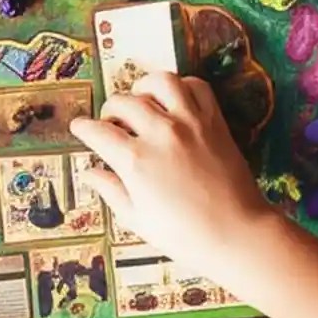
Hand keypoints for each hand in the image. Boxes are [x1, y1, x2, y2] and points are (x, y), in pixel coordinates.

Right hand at [70, 73, 272, 266]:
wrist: (237, 234)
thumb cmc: (186, 235)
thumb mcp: (138, 220)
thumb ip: (111, 191)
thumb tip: (90, 173)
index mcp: (135, 161)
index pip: (98, 132)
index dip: (83, 128)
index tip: (80, 127)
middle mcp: (160, 134)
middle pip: (124, 102)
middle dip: (110, 110)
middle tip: (111, 122)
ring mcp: (189, 123)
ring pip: (159, 82)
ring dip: (144, 87)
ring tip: (141, 100)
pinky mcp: (214, 121)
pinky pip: (196, 87)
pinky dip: (182, 86)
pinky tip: (175, 100)